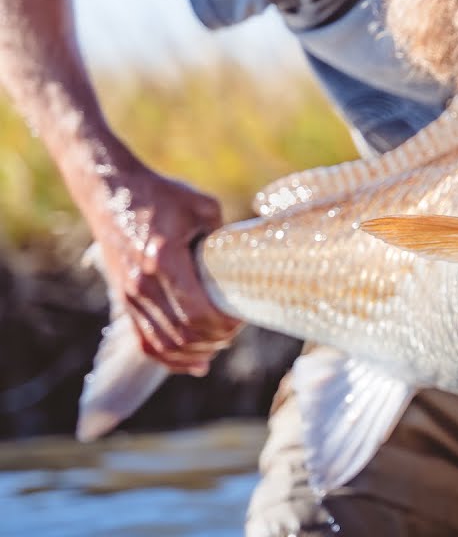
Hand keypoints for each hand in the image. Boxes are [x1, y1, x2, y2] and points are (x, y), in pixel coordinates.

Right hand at [87, 168, 240, 374]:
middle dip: (217, 339)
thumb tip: (250, 259)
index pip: (197, 314)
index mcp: (163, 261)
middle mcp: (143, 285)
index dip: (224, 325)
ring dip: (198, 352)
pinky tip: (197, 364)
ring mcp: (129, 296)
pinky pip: (146, 343)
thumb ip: (225, 236)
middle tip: (237, 328)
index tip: (243, 317)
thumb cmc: (161, 195)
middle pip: (184, 335)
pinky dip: (172, 359)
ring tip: (221, 343)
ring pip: (165, 345)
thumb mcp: (202, 207)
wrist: (111, 191)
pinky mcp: (124, 300)